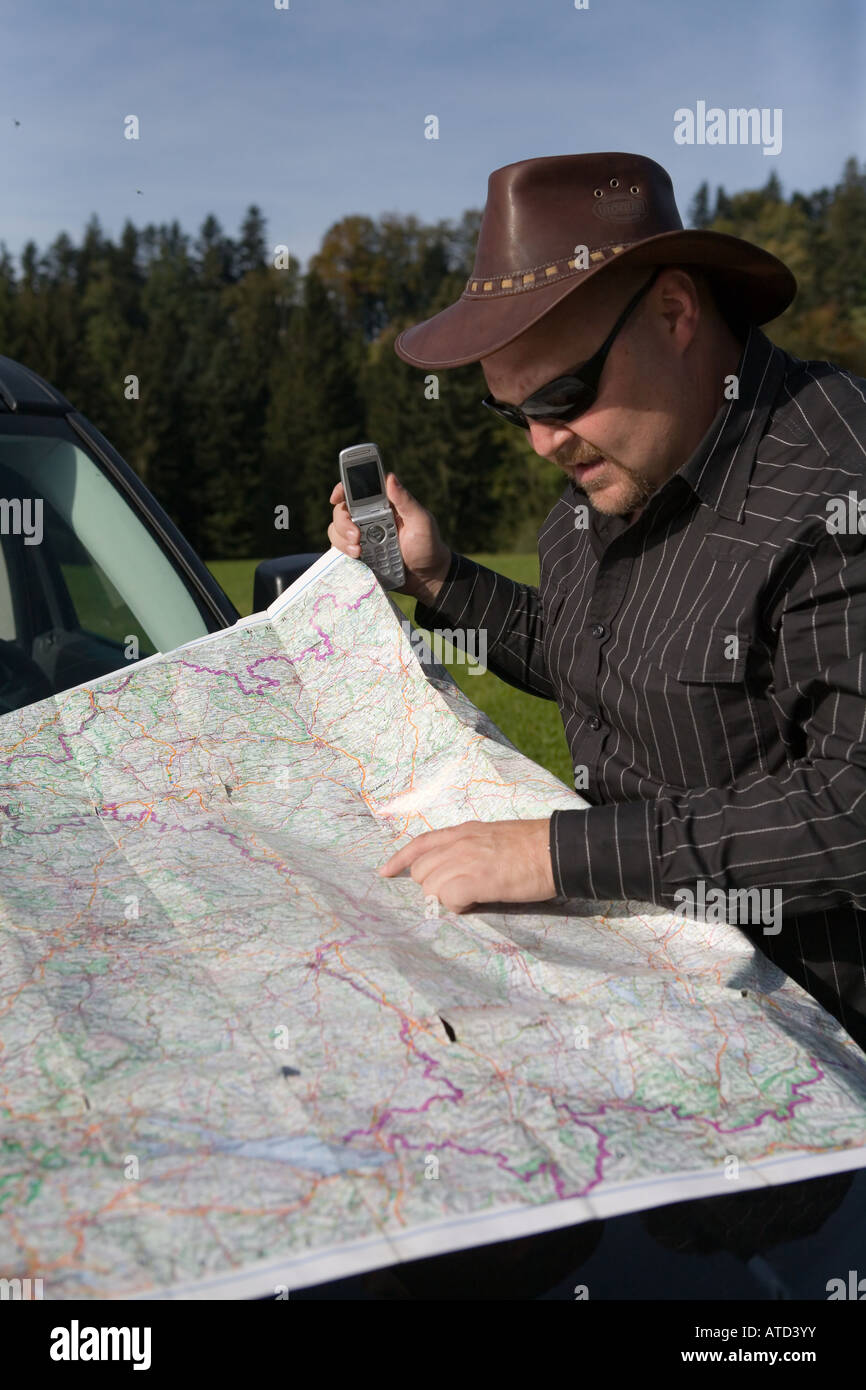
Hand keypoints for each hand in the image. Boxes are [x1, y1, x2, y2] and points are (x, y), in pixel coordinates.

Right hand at [328, 472, 451, 604]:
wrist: (427, 577)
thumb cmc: (428, 545)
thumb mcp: (421, 522)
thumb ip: (406, 501)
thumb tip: (390, 478)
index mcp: (383, 505)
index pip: (358, 490)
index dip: (343, 489)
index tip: (336, 497)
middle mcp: (369, 518)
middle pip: (342, 511)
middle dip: (343, 522)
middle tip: (356, 536)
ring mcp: (362, 536)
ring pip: (337, 530)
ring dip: (342, 539)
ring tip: (358, 552)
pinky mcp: (359, 554)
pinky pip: (340, 550)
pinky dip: (342, 553)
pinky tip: (356, 558)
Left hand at [378, 819, 556, 913]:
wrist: (557, 850)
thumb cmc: (534, 846)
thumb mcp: (494, 837)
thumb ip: (472, 848)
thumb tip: (459, 868)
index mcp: (463, 831)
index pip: (420, 843)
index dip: (400, 859)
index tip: (384, 871)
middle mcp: (458, 843)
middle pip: (421, 870)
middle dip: (433, 885)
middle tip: (460, 891)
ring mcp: (465, 860)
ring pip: (430, 886)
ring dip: (447, 897)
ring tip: (474, 896)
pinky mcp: (475, 880)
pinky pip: (447, 899)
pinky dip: (458, 906)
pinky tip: (476, 902)